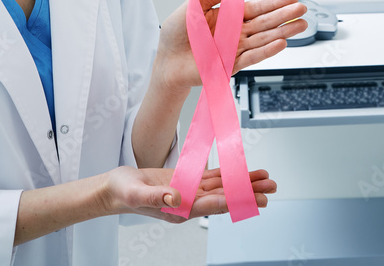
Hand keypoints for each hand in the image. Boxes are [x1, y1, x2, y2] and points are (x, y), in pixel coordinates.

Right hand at [101, 166, 276, 222]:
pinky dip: (228, 176)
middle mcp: (189, 203)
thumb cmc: (122, 192)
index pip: (212, 205)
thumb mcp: (136, 193)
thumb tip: (176, 197)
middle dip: (248, 192)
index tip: (253, 198)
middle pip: (225, 197)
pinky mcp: (187, 181)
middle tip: (270, 189)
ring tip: (264, 179)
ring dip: (243, 183)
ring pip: (223, 187)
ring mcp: (189, 192)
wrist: (114, 188)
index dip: (234, 200)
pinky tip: (241, 173)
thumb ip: (156, 196)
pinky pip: (213, 179)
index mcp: (179, 209)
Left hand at [156, 0, 307, 89]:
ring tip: (301, 25)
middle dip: (284, 15)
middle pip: (265, 22)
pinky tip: (281, 43)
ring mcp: (235, 49)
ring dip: (283, 32)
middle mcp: (235, 32)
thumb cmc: (177, 34)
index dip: (274, 2)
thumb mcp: (193, 6)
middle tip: (303, 8)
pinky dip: (267, 51)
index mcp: (228, 16)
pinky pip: (252, 57)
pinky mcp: (232, 65)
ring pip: (264, 39)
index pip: (256, 7)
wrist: (166, 63)